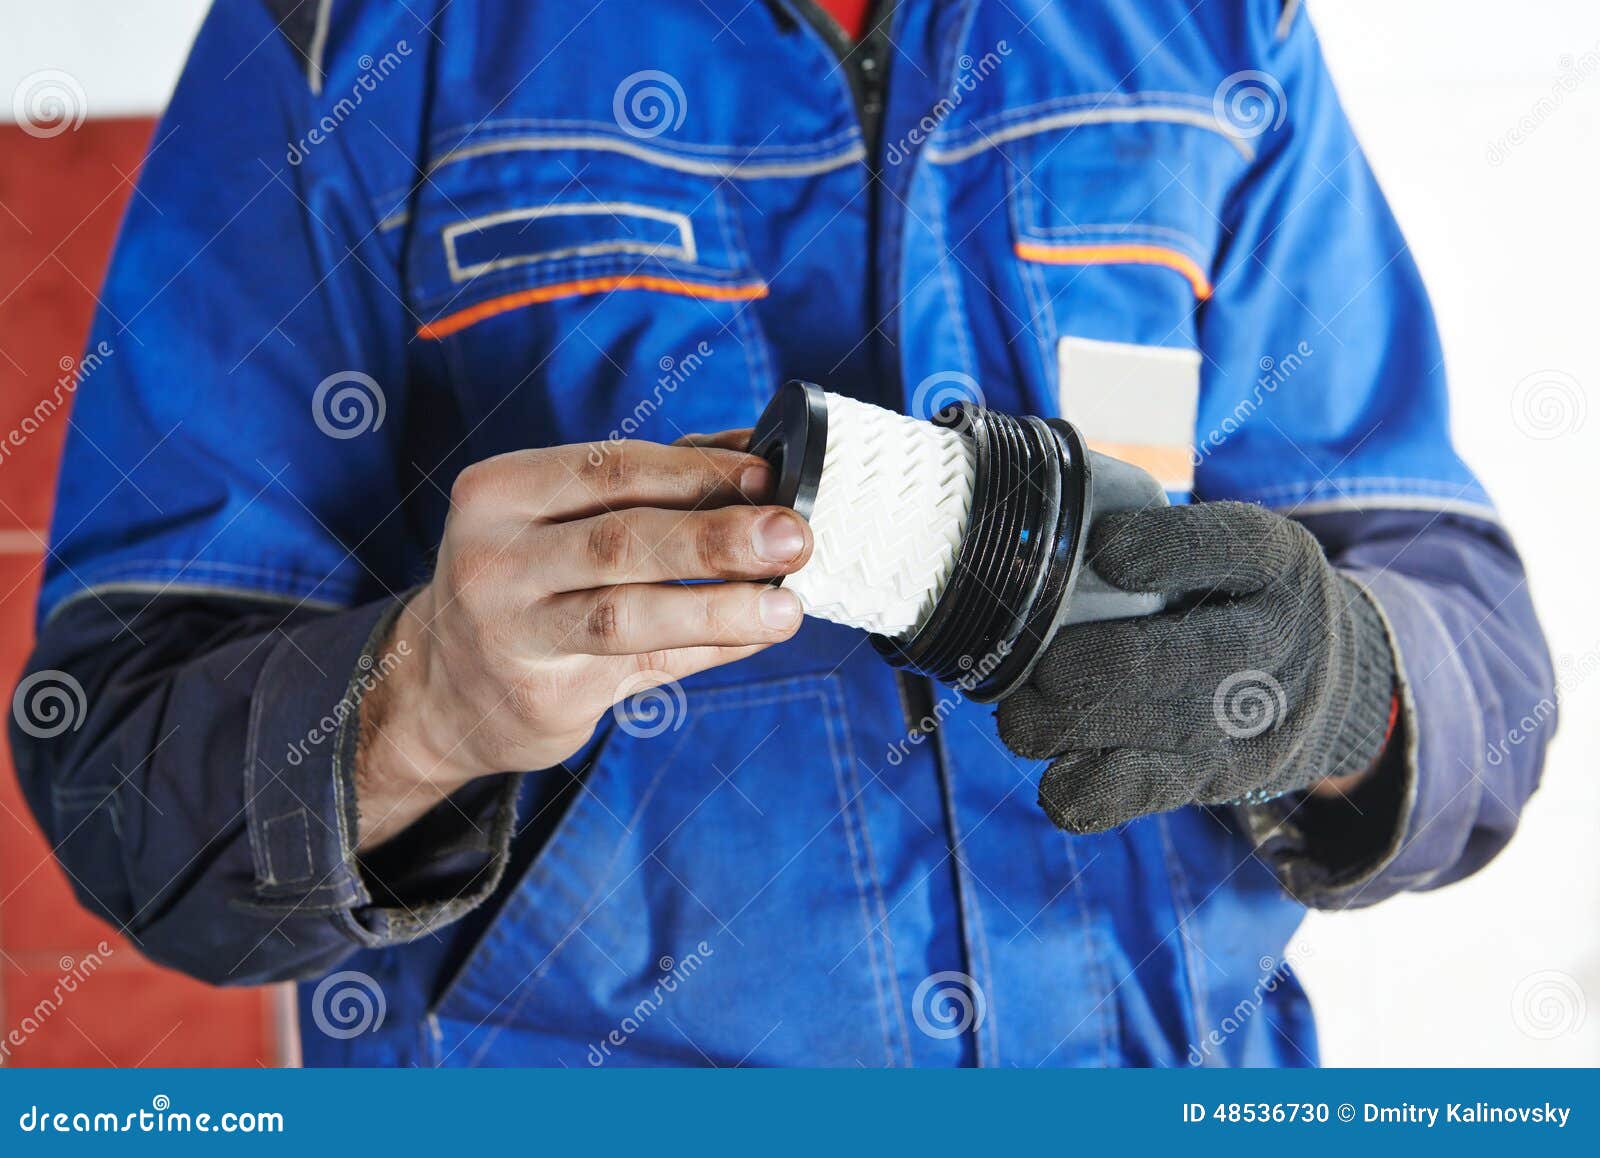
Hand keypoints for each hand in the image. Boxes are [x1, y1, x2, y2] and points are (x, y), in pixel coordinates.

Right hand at [355, 435, 808, 847]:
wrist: (444, 685)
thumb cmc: (528, 580)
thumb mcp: (563, 518)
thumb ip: (656, 486)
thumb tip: (762, 458)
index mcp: (501, 492)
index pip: (612, 467)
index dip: (698, 471)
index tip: (771, 476)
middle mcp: (494, 558)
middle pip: (620, 540)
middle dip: (716, 536)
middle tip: (793, 535)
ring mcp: (512, 633)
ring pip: (627, 614)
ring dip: (718, 607)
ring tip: (785, 606)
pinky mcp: (542, 694)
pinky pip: (644, 666)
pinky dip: (708, 648)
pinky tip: (755, 635)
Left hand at [998, 501, 1395, 832]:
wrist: (1335, 685)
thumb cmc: (1250, 600)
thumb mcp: (1240, 544)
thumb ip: (1171, 537)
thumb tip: (1070, 548)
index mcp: (1277, 563)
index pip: (1232, 545)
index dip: (1161, 548)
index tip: (1103, 549)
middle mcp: (1279, 644)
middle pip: (1182, 660)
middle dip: (1089, 666)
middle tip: (1037, 666)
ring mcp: (1256, 722)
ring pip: (1159, 733)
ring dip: (1070, 728)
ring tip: (1024, 717)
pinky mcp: (1223, 778)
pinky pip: (1147, 791)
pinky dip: (1088, 790)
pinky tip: (1056, 777)